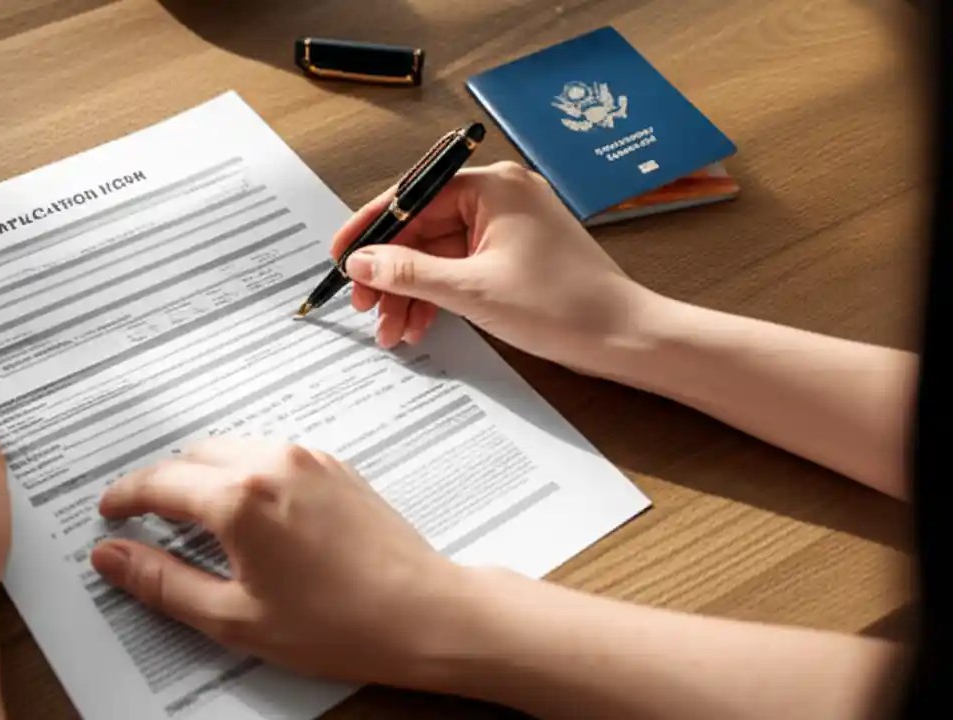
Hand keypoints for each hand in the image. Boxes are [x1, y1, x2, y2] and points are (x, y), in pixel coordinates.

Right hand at [91, 437, 464, 685]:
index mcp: (240, 499)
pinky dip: (242, 471)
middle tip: (143, 518)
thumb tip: (112, 557)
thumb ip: (163, 582)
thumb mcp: (234, 617)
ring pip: (231, 448)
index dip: (124, 497)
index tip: (109, 513)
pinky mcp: (333, 465)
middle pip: (192, 457)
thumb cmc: (338, 624)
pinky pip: (269, 453)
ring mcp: (307, 459)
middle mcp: (272, 463)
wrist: (422, 613)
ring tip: (193, 517)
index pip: (158, 483)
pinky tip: (246, 509)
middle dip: (161, 483)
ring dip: (202, 474)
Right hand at [332, 161, 658, 374]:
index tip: (341, 256)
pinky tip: (417, 326)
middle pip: (421, 230)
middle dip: (390, 274)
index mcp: (492, 186)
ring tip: (389, 330)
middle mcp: (499, 197)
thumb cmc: (563, 305)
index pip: (412, 197)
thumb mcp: (472, 291)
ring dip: (410, 293)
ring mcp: (506, 227)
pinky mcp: (511, 255)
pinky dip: (437, 296)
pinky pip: (459, 269)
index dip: (371, 230)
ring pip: (437, 255)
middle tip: (363, 305)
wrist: (623, 337)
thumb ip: (409, 273)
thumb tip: (361, 261)